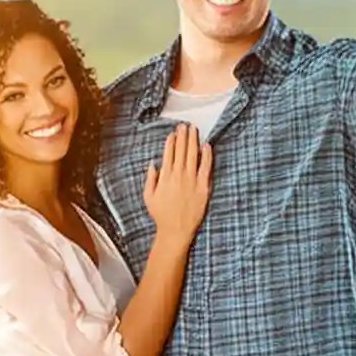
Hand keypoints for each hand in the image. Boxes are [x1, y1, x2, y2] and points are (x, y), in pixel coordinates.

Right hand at [143, 124, 212, 244]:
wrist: (176, 230)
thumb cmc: (161, 215)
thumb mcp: (148, 197)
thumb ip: (150, 179)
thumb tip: (152, 164)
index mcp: (165, 177)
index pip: (169, 153)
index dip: (171, 141)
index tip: (173, 132)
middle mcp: (178, 175)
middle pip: (181, 150)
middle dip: (182, 136)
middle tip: (184, 125)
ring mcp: (192, 180)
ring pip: (193, 155)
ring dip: (193, 140)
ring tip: (193, 129)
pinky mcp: (203, 187)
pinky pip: (206, 167)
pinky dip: (206, 155)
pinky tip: (206, 145)